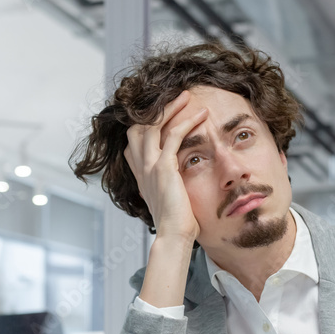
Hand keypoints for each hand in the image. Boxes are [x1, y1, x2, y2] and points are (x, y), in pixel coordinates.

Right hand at [124, 90, 207, 243]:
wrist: (174, 237)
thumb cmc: (177, 224)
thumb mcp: (169, 200)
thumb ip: (170, 187)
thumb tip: (181, 184)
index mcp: (142, 176)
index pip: (132, 144)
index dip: (144, 126)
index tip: (161, 117)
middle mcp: (142, 168)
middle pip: (137, 127)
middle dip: (154, 110)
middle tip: (175, 99)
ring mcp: (150, 166)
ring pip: (153, 125)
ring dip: (171, 107)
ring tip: (187, 96)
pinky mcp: (164, 167)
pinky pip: (173, 135)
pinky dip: (187, 121)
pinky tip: (201, 114)